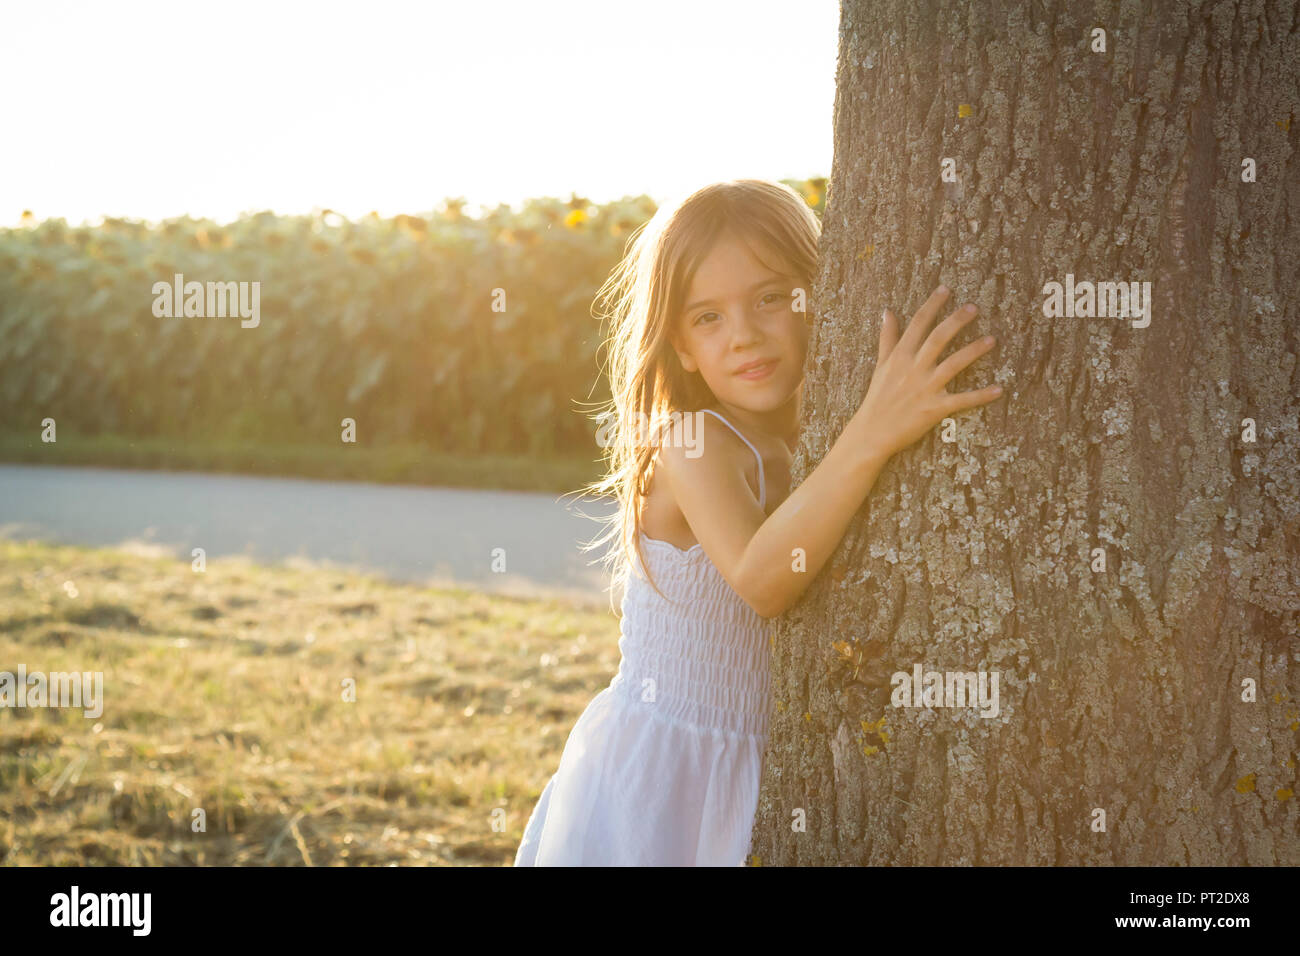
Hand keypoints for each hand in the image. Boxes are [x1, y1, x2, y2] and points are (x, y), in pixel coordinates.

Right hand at [849, 285, 1001, 459]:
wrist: (873, 432)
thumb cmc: (878, 398)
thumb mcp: (881, 365)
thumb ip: (887, 338)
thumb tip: (887, 312)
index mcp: (900, 356)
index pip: (918, 324)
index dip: (932, 304)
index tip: (946, 289)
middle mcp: (914, 368)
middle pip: (938, 338)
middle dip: (956, 320)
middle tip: (974, 307)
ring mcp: (925, 388)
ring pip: (954, 364)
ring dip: (974, 351)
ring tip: (992, 340)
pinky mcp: (935, 408)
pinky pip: (962, 400)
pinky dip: (981, 395)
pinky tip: (999, 389)